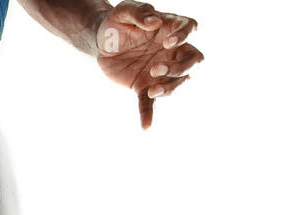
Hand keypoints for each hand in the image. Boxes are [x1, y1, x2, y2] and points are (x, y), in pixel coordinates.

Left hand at [95, 2, 202, 128]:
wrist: (99, 43)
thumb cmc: (116, 22)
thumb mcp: (123, 11)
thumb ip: (139, 12)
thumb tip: (154, 20)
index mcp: (170, 28)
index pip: (190, 29)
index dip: (184, 36)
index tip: (168, 43)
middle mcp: (171, 50)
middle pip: (193, 60)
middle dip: (180, 68)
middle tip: (156, 69)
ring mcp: (160, 70)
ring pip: (178, 82)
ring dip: (169, 87)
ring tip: (151, 90)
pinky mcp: (144, 86)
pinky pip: (148, 103)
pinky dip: (147, 114)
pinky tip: (145, 126)